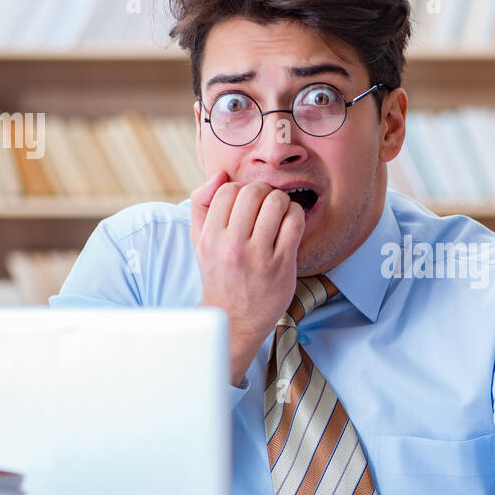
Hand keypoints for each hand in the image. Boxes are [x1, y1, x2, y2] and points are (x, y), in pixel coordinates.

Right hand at [190, 172, 304, 384]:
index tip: (246, 203)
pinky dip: (295, 214)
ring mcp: (259, 256)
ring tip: (278, 212)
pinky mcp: (282, 265)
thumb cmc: (219, 274)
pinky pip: (295, 222)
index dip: (240, 189)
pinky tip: (290, 223)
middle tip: (265, 204)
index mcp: (210, 237)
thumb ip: (202, 204)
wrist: (234, 319)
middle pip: (253, 192)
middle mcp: (232, 246)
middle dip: (263, 192)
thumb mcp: (200, 241)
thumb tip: (220, 175)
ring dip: (281, 201)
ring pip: (276, 202)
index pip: (228, 190)